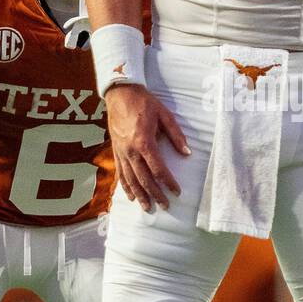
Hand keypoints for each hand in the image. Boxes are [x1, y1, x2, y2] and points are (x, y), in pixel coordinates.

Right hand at [106, 83, 189, 212]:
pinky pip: (120, 172)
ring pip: (130, 179)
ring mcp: (121, 152)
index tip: (177, 192)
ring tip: (148, 208)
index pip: (158, 169)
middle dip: (155, 194)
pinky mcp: (115, 150)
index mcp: (144, 142)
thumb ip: (176, 135)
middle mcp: (131, 150)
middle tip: (166, 206)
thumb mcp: (164, 115)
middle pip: (144, 178)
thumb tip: (187, 152)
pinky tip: (130, 196)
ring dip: (140, 195)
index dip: (168, 182)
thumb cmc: (143, 102)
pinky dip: (125, 186)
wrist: (120, 93)